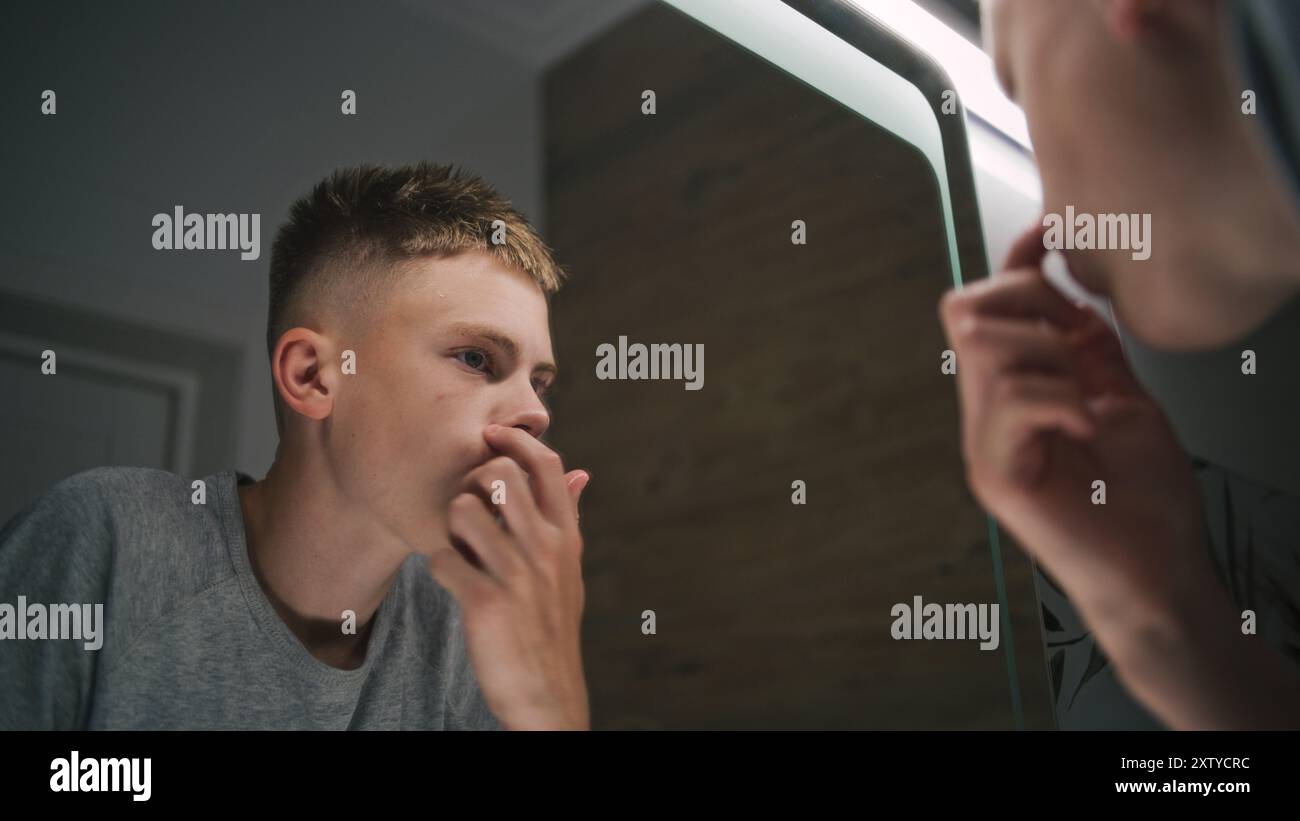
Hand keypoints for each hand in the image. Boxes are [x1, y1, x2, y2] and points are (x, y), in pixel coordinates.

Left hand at [429, 424, 590, 729]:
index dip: (515, 441)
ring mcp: (515, 575)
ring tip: (459, 547)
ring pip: (464, 511)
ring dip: (450, 526)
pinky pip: (441, 559)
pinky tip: (451, 580)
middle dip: (473, 485)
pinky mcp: (484, 603)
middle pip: (499, 476)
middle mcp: (545, 549)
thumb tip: (580, 473)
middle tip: (468, 509)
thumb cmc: (551, 624)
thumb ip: (568, 518)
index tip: (491, 436)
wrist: (546, 692)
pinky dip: (438, 567)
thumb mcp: (569, 569)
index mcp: (566, 537)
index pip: (547, 465)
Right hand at [938, 224, 1217, 630]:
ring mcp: (984, 444)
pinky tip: (1089, 426)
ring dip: (1050, 356)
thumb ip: (1088, 346)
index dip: (1012, 264)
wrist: (1157, 572)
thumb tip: (1066, 284)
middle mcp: (985, 414)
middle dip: (1027, 303)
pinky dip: (1062, 399)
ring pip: (984, 346)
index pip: (980, 307)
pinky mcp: (996, 474)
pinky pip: (1012, 400)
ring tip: (1086, 398)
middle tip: (1079, 345)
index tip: (1052, 236)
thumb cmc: (1143, 498)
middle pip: (964, 312)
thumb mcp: (1120, 396)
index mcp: (1011, 392)